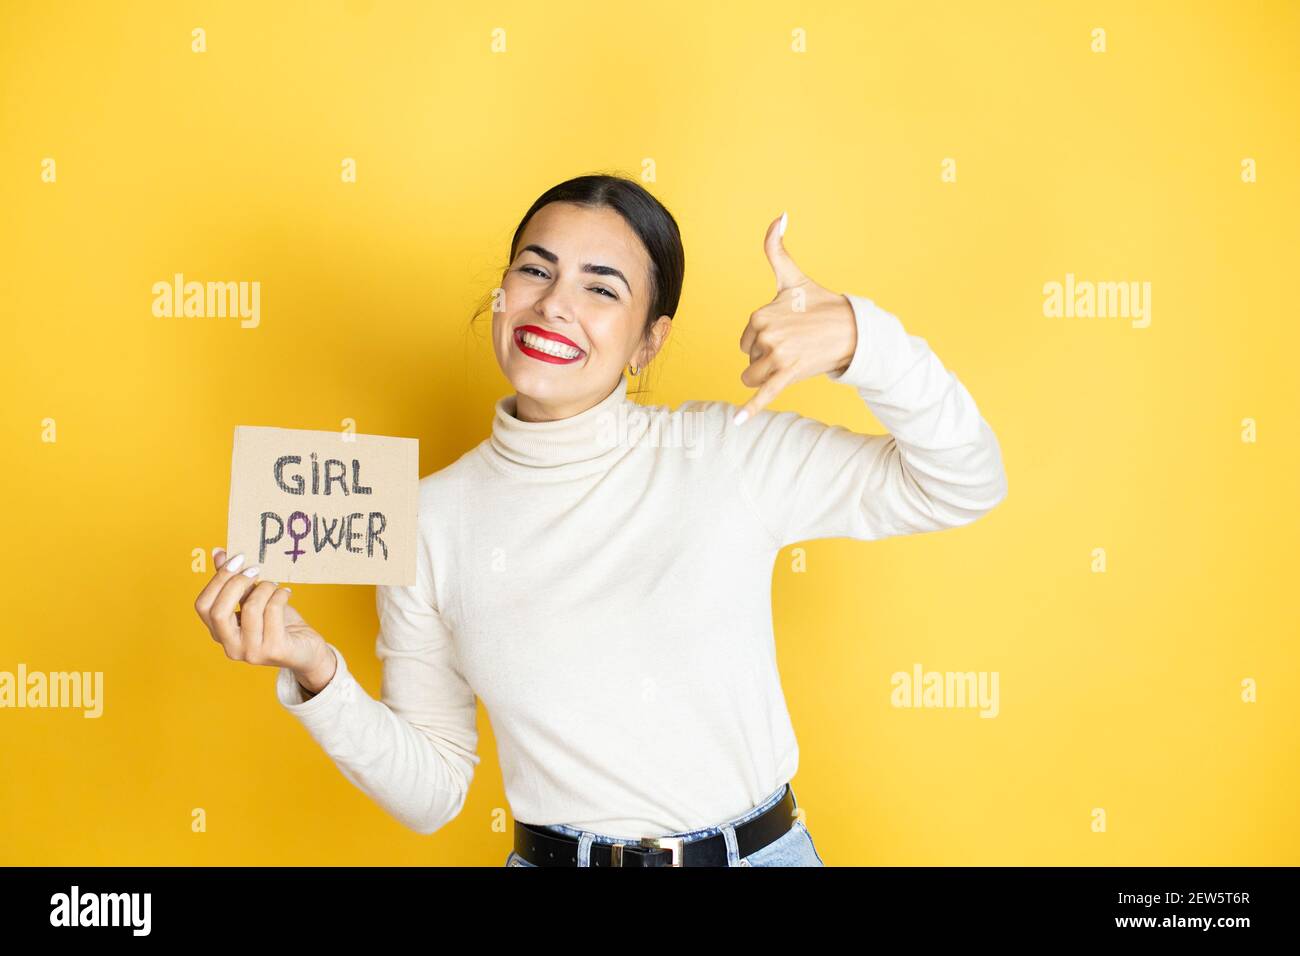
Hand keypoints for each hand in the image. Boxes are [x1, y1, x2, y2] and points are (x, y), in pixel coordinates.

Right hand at [193, 548, 333, 689]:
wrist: (307, 650)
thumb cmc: (278, 623)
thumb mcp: (253, 599)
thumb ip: (234, 581)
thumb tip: (218, 552)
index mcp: (220, 633)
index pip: (203, 606)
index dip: (218, 579)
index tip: (238, 559)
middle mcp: (231, 647)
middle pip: (219, 611)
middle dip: (237, 583)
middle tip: (256, 569)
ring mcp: (252, 652)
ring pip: (251, 608)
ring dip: (265, 588)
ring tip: (275, 585)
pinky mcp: (274, 650)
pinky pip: (274, 611)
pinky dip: (280, 595)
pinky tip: (286, 593)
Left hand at [734, 212, 857, 424]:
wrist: (852, 329)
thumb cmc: (820, 304)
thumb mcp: (794, 277)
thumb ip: (777, 249)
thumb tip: (780, 215)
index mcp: (760, 313)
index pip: (746, 340)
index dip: (763, 340)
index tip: (786, 331)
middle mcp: (766, 334)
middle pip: (750, 359)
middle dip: (767, 358)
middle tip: (794, 345)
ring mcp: (777, 356)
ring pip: (753, 378)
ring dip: (768, 376)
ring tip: (793, 362)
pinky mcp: (787, 376)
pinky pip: (764, 395)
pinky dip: (750, 410)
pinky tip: (737, 424)